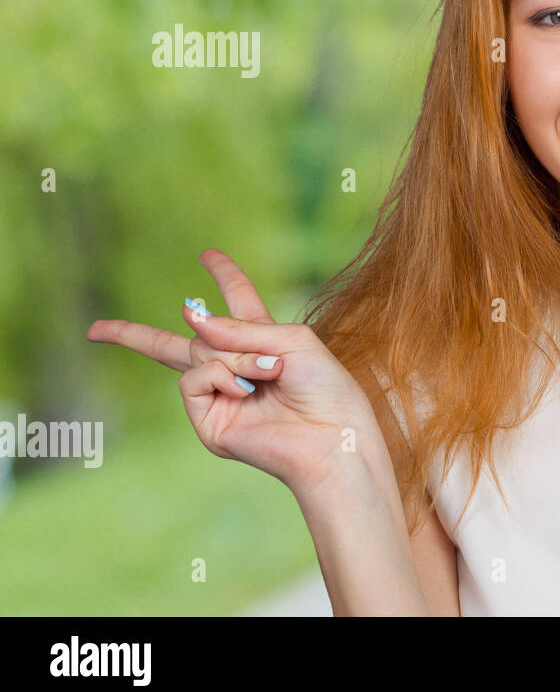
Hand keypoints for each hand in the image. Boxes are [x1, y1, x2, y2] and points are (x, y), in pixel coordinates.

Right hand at [87, 249, 382, 491]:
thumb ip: (239, 326)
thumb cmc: (325, 388)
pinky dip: (221, 376)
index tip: (208, 255)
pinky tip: (247, 390)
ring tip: (269, 374)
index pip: (238, 305)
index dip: (225, 277)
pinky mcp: (209, 422)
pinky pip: (194, 379)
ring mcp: (219, 397)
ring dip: (236, 358)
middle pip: (180, 343)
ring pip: (197, 354)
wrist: (331, 436)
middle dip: (133, 335)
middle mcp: (237, 369)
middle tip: (95, 329)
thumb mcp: (291, 340)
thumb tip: (186, 313)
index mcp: (265, 344)